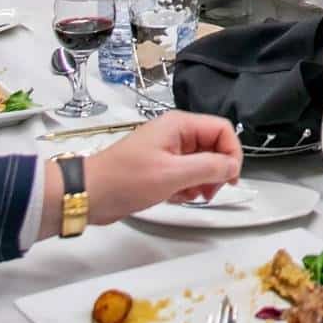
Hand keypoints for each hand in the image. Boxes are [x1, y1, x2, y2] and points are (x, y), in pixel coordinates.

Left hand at [57, 113, 241, 228]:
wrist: (89, 194)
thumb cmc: (126, 180)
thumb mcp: (172, 174)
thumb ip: (208, 168)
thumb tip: (233, 166)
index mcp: (179, 125)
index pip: (222, 129)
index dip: (232, 153)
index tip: (230, 179)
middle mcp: (176, 133)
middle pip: (213, 147)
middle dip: (215, 171)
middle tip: (207, 193)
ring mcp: (167, 151)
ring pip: (201, 163)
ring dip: (200, 182)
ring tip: (187, 196)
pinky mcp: (160, 167)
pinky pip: (186, 174)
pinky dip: (186, 188)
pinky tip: (174, 197)